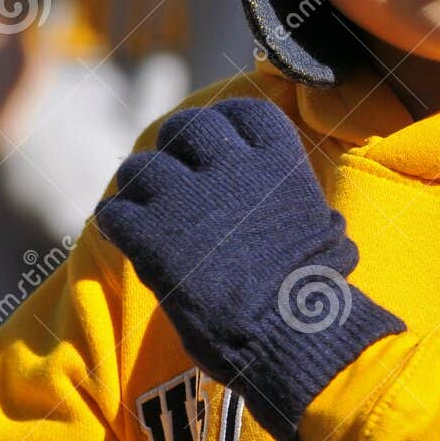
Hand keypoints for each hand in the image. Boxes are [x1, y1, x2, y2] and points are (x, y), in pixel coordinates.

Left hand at [94, 96, 405, 440]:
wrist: (286, 329)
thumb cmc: (313, 290)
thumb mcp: (324, 232)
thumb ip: (304, 211)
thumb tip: (321, 219)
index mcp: (277, 162)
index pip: (245, 112)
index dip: (226, 121)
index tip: (219, 136)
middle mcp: (229, 166)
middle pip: (186, 127)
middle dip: (175, 146)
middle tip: (174, 173)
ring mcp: (185, 197)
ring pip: (140, 167)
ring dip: (139, 187)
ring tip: (142, 210)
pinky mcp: (150, 234)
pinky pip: (114, 212)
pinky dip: (115, 223)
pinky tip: (123, 237)